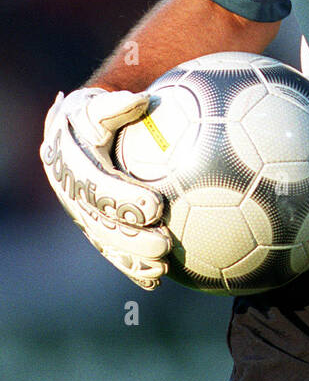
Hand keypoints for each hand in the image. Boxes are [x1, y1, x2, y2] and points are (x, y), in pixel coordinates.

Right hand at [40, 88, 172, 289]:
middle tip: (165, 244)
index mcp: (70, 164)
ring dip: (133, 258)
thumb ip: (115, 105)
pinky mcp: (91, 227)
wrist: (77, 132)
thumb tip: (141, 100)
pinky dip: (130, 266)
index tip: (157, 206)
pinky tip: (154, 279)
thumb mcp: (98, 104)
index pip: (97, 185)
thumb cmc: (98, 112)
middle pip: (102, 223)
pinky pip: (110, 250)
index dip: (124, 199)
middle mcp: (71, 193)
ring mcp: (80, 214)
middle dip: (133, 238)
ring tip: (163, 267)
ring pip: (105, 241)